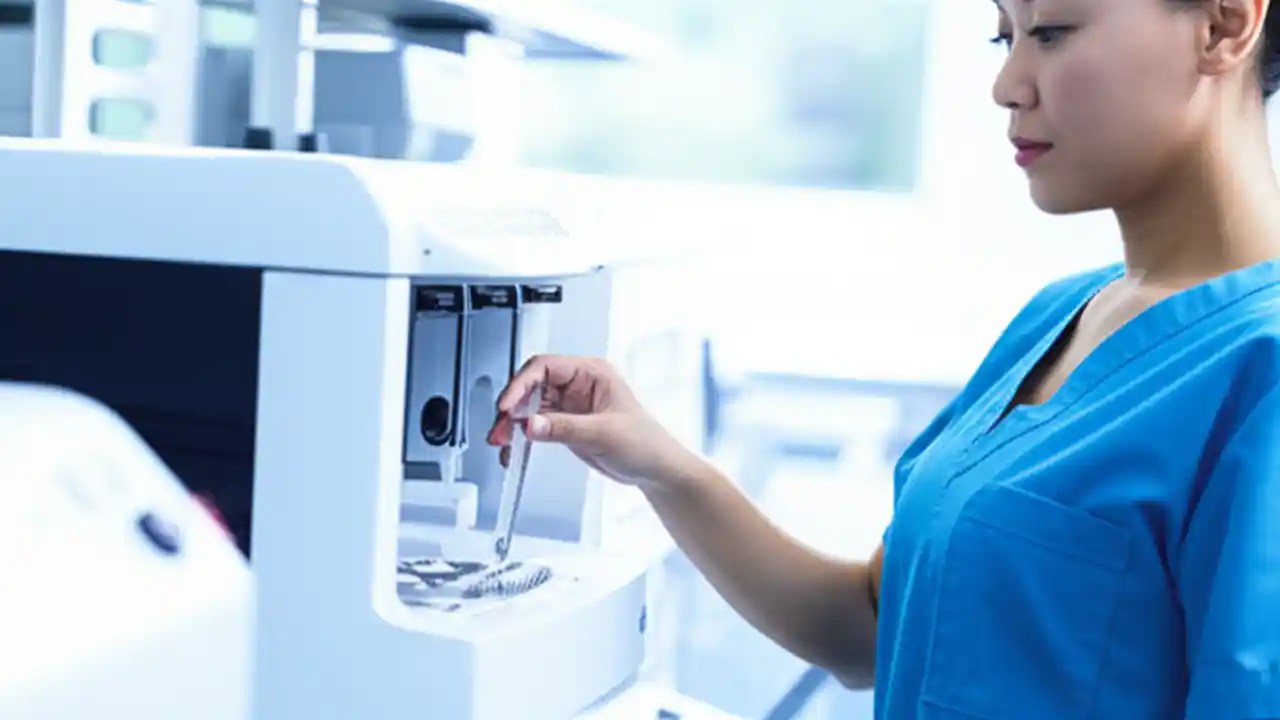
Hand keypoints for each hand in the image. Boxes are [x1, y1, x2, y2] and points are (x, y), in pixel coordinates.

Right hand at [486, 355, 701, 489]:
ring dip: (513, 422)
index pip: (545, 367)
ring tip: (502, 441)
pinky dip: (522, 435)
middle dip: (512, 406)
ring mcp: (570, 405)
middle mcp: (578, 384)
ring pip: (529, 406)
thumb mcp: (603, 433)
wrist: (655, 470)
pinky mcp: (566, 424)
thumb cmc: (645, 443)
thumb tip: (531, 424)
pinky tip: (513, 448)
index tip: (507, 405)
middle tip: (500, 427)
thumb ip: (564, 428)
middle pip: (532, 385)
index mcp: (591, 372)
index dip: (521, 383)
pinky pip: (536, 425)